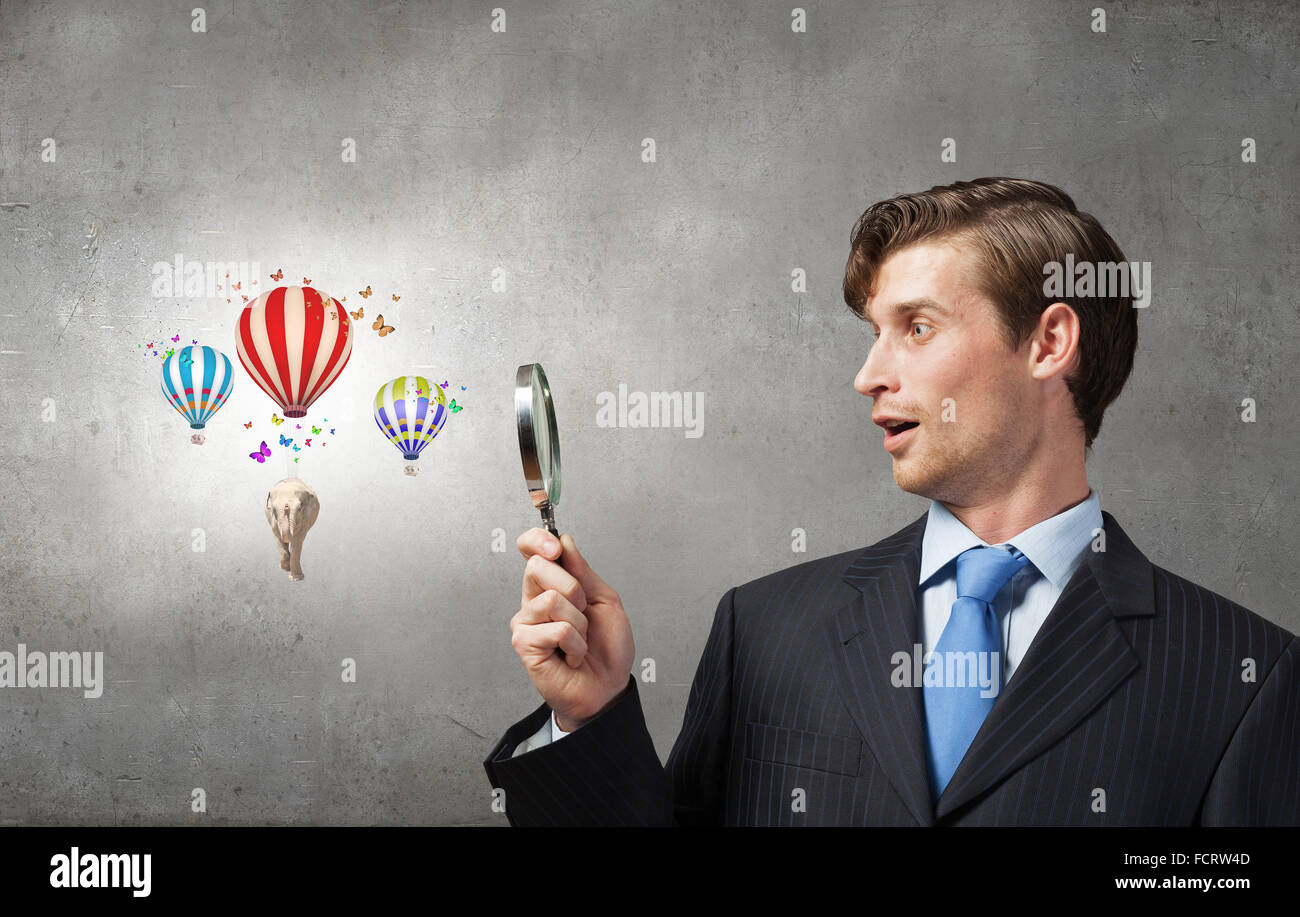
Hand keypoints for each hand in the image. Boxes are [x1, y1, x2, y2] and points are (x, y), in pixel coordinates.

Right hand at [511, 529, 633, 731]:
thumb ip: (583, 571)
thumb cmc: (607, 648)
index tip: (555, 547)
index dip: (537, 539)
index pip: (530, 549)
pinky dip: (575, 643)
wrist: (609, 687)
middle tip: (584, 612)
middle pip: (538, 566)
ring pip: (551, 599)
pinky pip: (555, 629)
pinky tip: (573, 655)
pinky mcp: (524, 644)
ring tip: (580, 640)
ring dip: (579, 622)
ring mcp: (526, 622)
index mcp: (552, 584)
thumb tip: (564, 541)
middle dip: (573, 587)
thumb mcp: (604, 600)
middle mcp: (533, 599)